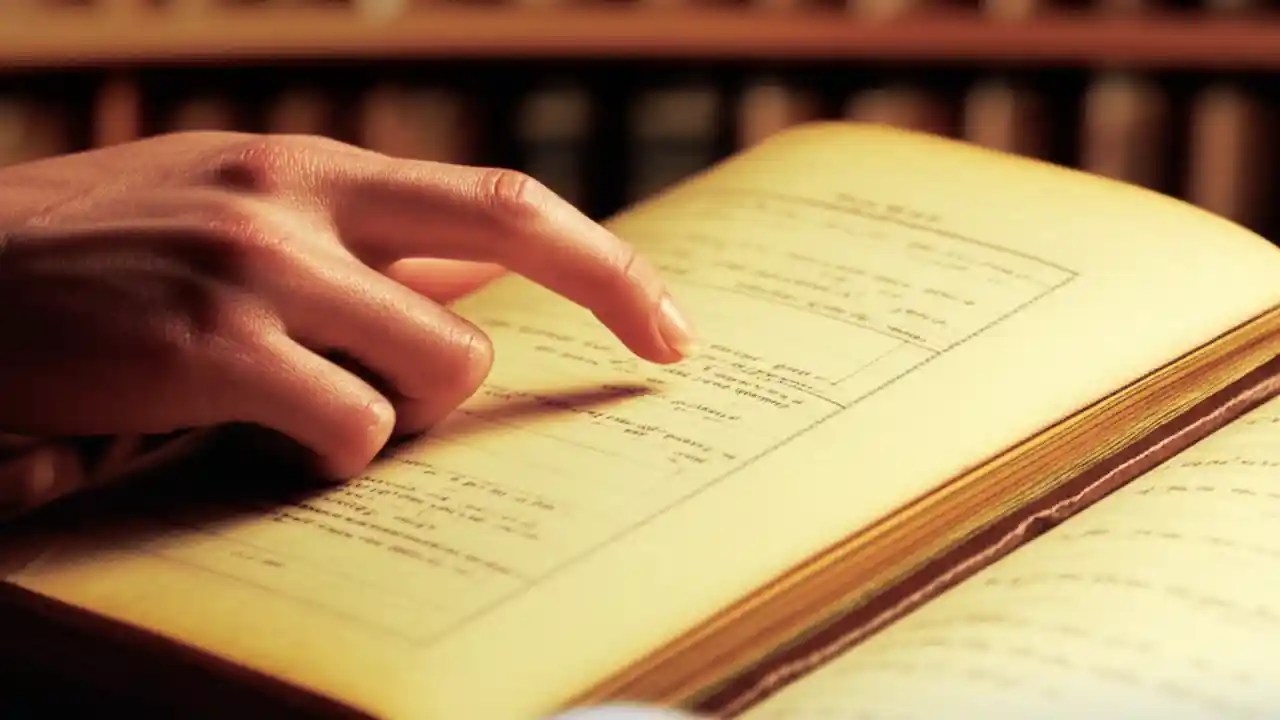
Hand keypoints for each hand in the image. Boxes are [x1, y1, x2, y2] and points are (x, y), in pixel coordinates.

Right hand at [0, 132, 695, 480]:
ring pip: (438, 367)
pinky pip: (351, 430)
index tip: (670, 326)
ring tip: (319, 414)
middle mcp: (296, 197)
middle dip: (584, 309)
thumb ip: (355, 250)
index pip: (501, 199)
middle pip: (510, 241)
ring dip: (406, 413)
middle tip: (596, 369)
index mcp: (311, 167)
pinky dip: (330, 454)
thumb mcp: (233, 218)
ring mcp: (256, 266)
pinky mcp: (210, 346)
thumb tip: (471, 286)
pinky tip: (264, 443)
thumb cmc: (101, 262)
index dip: (605, 263)